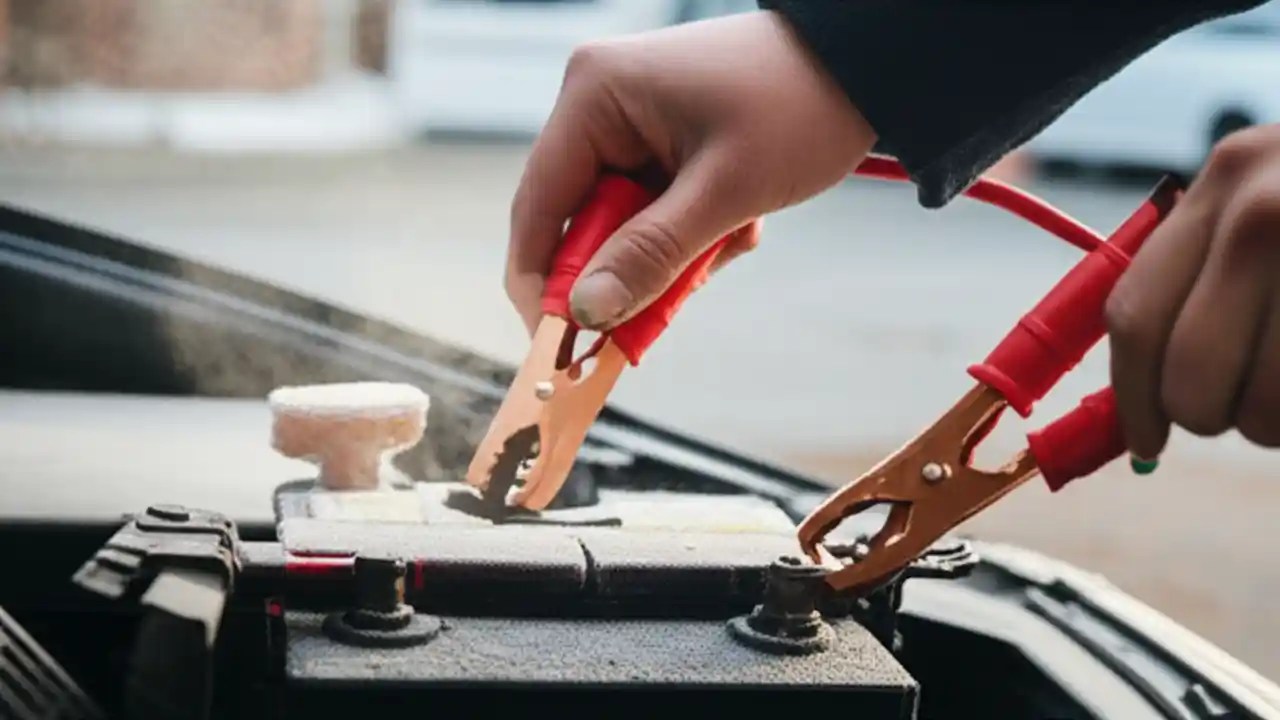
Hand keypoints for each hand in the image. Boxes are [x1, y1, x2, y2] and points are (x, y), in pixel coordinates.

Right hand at [505, 11, 876, 333]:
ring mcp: (629, 121)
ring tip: (732, 240)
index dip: (541, 282)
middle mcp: (598, 104)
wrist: (864, 65)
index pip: (538, 206)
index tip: (560, 344)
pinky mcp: (659, 139)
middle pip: (579, 221)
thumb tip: (586, 313)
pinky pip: (651, 212)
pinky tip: (737, 224)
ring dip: (672, 253)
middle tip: (667, 306)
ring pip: (620, 225)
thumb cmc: (799, 105)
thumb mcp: (726, 191)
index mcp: (595, 96)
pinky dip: (690, 235)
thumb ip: (650, 255)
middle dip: (630, 268)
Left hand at [1106, 123, 1279, 464]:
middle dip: (1213, 415)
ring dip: (1277, 424)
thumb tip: (1146, 415)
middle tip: (1247, 410)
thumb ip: (1206, 284)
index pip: (1137, 317)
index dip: (1136, 395)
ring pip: (1265, 410)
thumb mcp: (1275, 204)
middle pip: (1193, 377)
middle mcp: (1270, 211)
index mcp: (1227, 180)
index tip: (1148, 441)